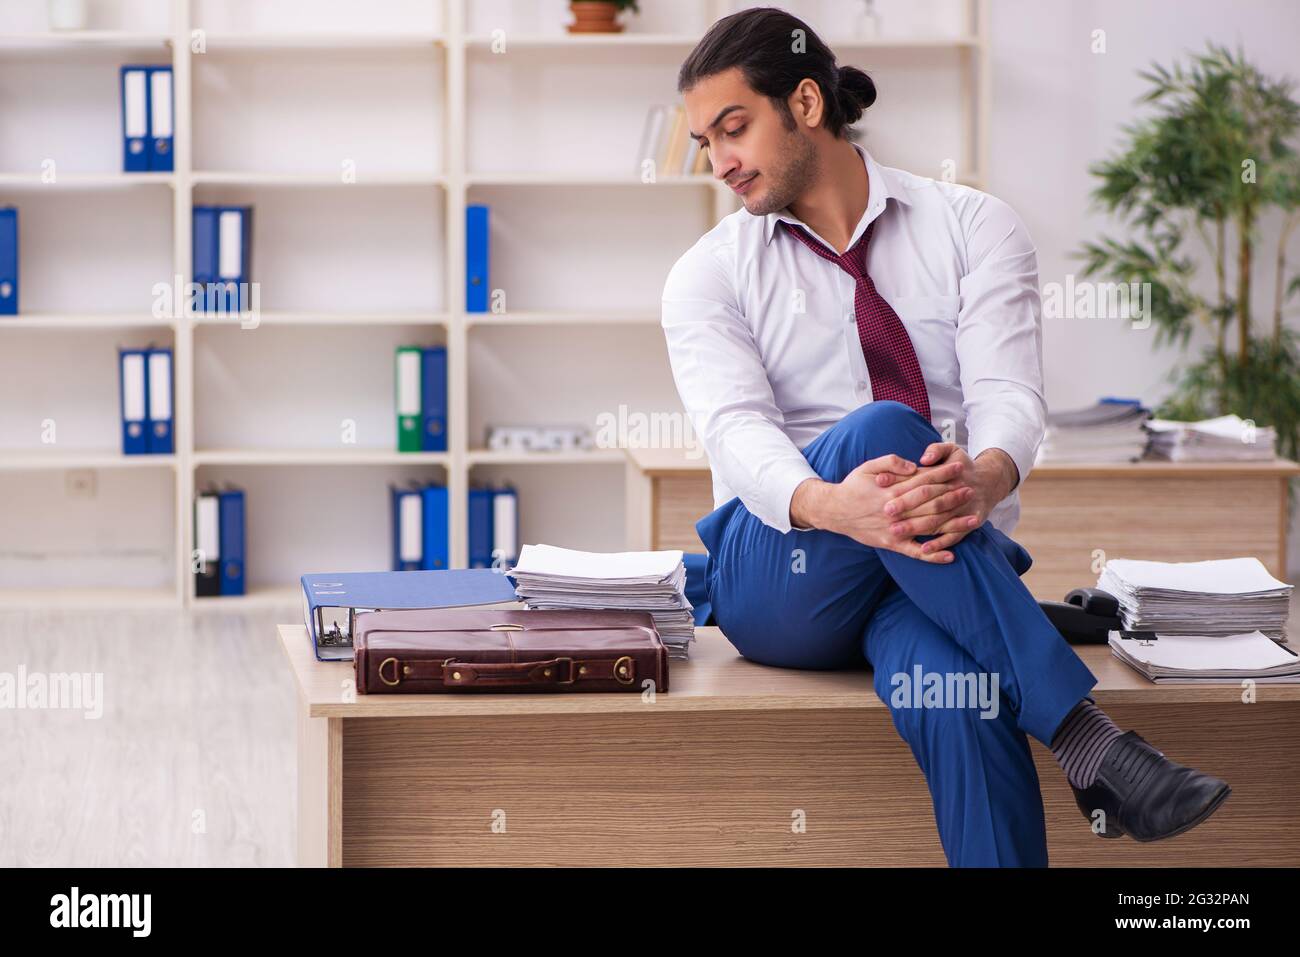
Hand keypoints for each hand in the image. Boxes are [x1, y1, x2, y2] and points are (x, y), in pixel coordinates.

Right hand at [790, 454, 969, 562]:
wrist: (834, 511)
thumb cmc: (853, 487)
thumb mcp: (868, 466)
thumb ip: (891, 462)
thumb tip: (913, 465)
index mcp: (891, 490)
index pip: (924, 481)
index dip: (943, 473)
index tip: (960, 468)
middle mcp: (895, 510)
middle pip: (931, 503)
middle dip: (953, 496)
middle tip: (972, 490)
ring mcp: (894, 529)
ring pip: (928, 527)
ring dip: (952, 524)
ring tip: (973, 519)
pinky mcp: (891, 544)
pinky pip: (915, 552)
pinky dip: (932, 555)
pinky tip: (950, 555)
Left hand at [884, 443, 1016, 554]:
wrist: (990, 482)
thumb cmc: (962, 466)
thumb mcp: (953, 450)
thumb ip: (937, 450)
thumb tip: (924, 459)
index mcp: (948, 475)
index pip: (922, 478)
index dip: (901, 480)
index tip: (880, 482)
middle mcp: (956, 493)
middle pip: (929, 501)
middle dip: (907, 506)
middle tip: (886, 511)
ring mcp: (963, 510)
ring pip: (937, 521)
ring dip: (917, 527)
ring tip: (896, 531)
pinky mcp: (969, 524)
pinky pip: (953, 536)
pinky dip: (939, 544)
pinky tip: (924, 549)